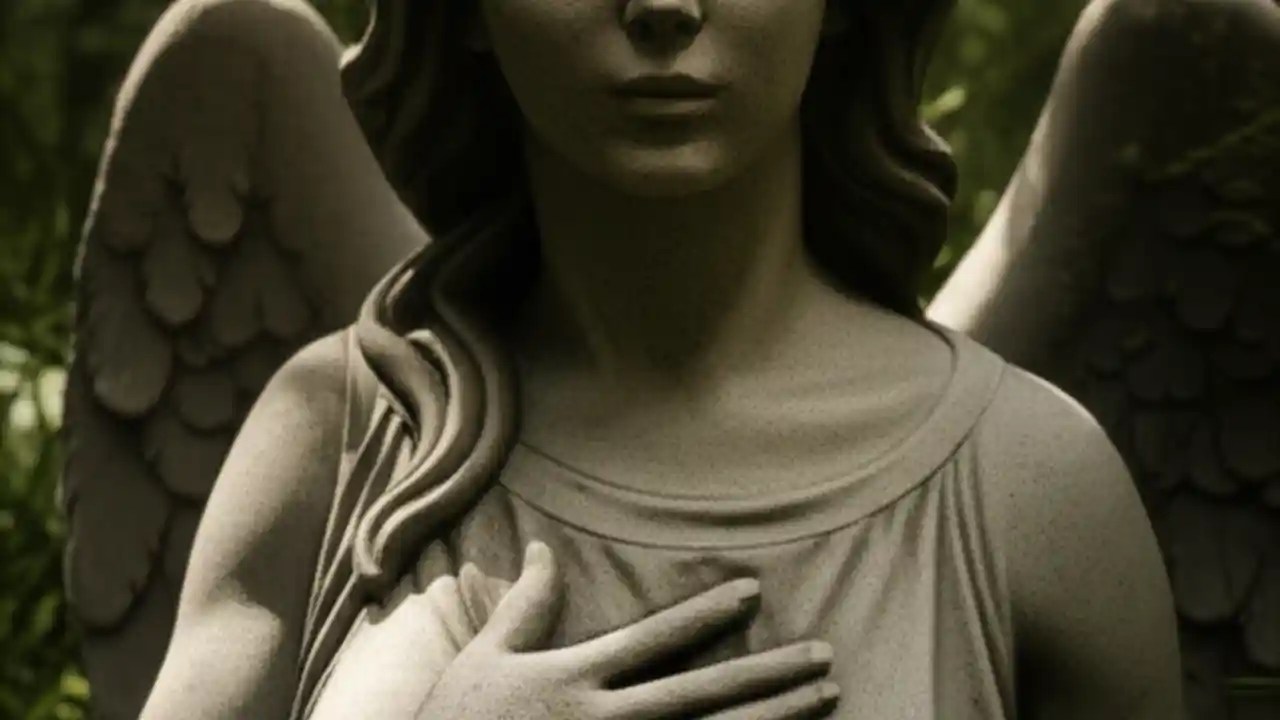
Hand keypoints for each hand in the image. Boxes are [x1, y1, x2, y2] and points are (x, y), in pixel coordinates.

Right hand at [416, 541, 839, 718]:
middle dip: (768, 676)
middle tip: (823, 658)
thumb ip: (523, 605)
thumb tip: (541, 548)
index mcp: (574, 678)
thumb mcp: (485, 657)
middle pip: (702, 696)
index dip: (705, 615)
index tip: (751, 593)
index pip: (653, 640)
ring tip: (825, 700)